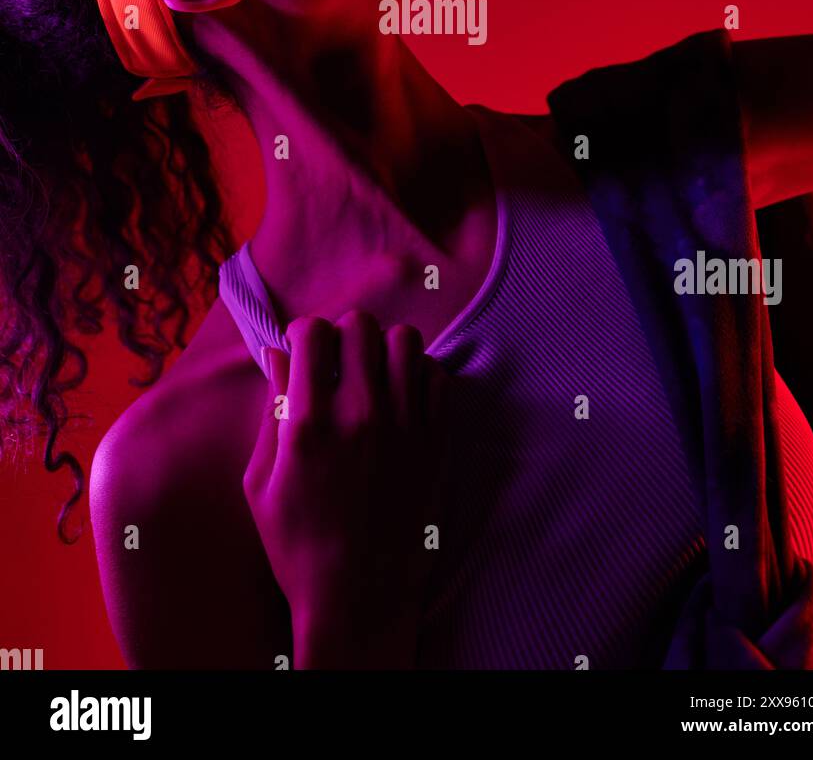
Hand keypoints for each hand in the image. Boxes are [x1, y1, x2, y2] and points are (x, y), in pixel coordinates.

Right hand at [243, 311, 450, 669]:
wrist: (358, 600)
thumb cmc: (297, 546)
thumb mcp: (261, 482)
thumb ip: (272, 410)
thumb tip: (276, 355)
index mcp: (309, 423)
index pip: (313, 332)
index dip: (304, 335)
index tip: (304, 354)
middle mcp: (361, 415)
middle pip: (360, 325)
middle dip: (342, 335)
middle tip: (338, 363)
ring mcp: (405, 427)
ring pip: (405, 340)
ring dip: (384, 349)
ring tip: (373, 375)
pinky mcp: (435, 442)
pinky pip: (438, 376)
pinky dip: (419, 375)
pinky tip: (402, 397)